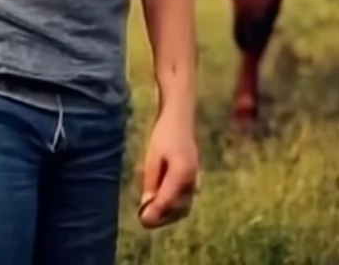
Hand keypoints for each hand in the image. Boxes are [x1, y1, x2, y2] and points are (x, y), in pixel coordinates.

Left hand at [137, 103, 198, 228]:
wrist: (180, 119)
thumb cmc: (164, 134)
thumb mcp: (153, 157)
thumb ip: (151, 181)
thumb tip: (147, 205)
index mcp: (182, 172)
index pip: (168, 200)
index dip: (155, 213)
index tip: (142, 220)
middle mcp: (192, 179)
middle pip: (177, 209)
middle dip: (161, 217)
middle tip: (144, 219)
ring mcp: (196, 181)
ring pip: (183, 208)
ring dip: (167, 215)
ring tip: (150, 214)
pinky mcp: (195, 180)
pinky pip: (185, 201)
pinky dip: (173, 208)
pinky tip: (160, 206)